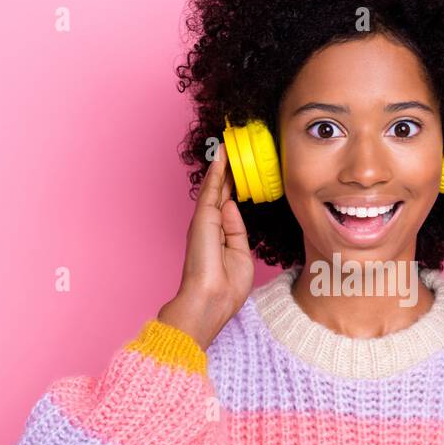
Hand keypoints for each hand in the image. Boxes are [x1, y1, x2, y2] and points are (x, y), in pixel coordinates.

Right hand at [157, 144, 253, 348]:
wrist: (210, 300)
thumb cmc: (227, 288)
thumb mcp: (241, 255)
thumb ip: (237, 231)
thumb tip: (231, 206)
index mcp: (220, 236)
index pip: (227, 205)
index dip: (233, 187)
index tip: (240, 170)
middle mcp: (209, 226)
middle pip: (220, 192)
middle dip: (227, 171)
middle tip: (232, 149)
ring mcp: (204, 221)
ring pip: (214, 187)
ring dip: (221, 166)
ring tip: (227, 144)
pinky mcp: (202, 219)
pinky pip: (211, 190)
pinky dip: (216, 172)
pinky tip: (221, 156)